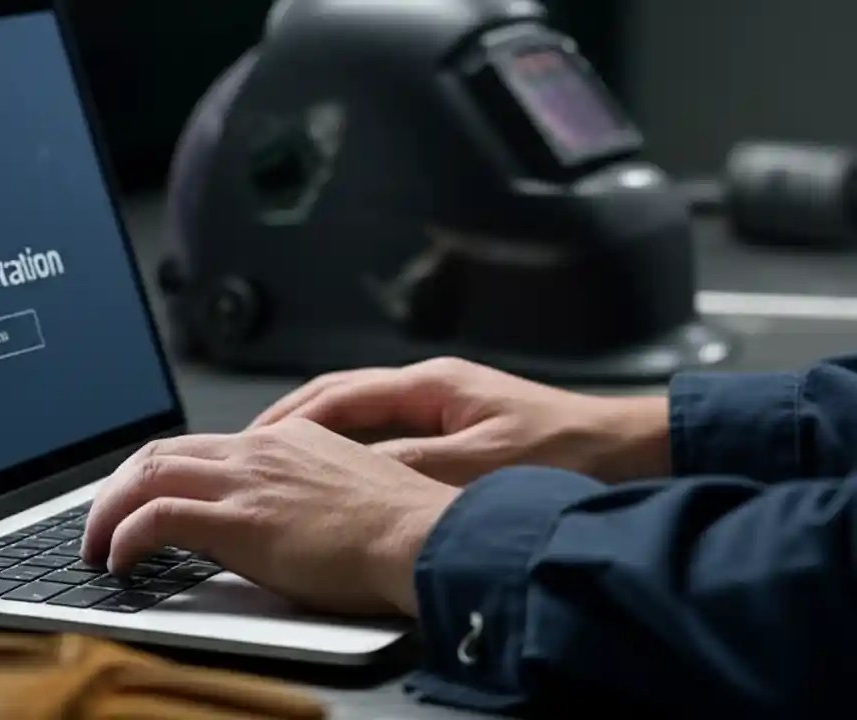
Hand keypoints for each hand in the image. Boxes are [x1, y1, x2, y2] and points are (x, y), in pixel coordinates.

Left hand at [81, 419, 459, 616]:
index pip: (200, 446)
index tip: (143, 498)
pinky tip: (118, 560)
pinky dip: (124, 536)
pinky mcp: (238, 519)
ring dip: (109, 511)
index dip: (159, 473)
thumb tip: (265, 520)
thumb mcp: (342, 493)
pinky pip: (154, 518)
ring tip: (97, 545)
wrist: (423, 537)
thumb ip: (296, 494)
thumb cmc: (401, 529)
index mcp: (285, 441)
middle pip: (161, 452)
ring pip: (146, 475)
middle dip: (119, 487)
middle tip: (103, 521)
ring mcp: (245, 481)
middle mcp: (258, 450)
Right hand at [250, 357, 669, 485]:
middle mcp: (433, 388)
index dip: (290, 420)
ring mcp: (445, 408)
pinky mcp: (460, 432)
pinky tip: (340, 480)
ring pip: (362, 418)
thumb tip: (345, 474)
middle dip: (291, 423)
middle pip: (340, 399)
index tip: (252, 443)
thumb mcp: (481, 466)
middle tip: (249, 451)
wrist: (635, 454)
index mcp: (431, 384)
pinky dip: (353, 454)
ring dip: (319, 438)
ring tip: (279, 465)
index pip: (338, 395)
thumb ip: (410, 466)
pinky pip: (388, 438)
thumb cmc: (570, 452)